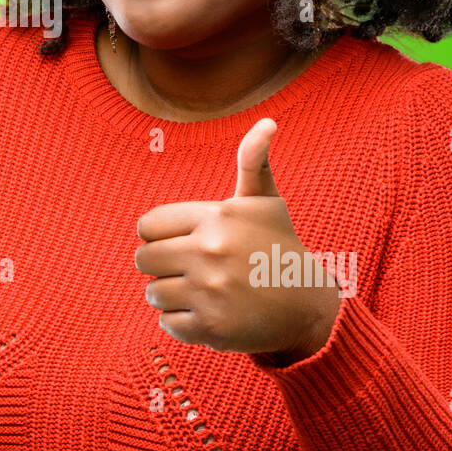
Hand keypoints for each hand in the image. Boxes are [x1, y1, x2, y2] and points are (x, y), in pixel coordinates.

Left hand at [134, 117, 340, 364]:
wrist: (308, 308)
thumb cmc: (278, 248)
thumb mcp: (267, 202)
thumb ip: (253, 161)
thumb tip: (267, 122)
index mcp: (217, 216)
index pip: (147, 225)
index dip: (162, 235)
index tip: (185, 242)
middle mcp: (210, 251)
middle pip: (143, 259)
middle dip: (162, 265)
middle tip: (192, 269)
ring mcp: (209, 291)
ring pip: (152, 292)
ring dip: (171, 294)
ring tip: (202, 291)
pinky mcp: (210, 328)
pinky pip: (167, 323)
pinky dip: (182, 322)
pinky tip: (209, 313)